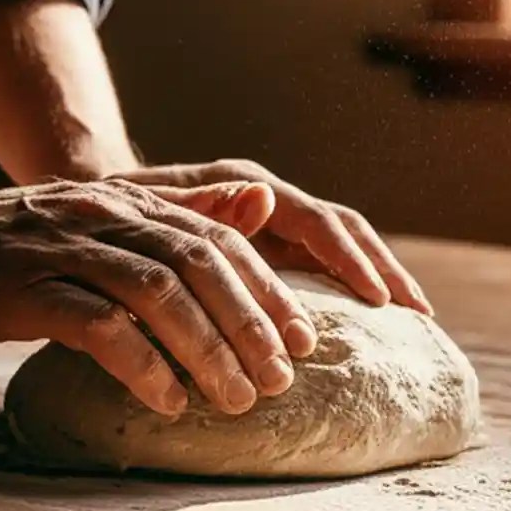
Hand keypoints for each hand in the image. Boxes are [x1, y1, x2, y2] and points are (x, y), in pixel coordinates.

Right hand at [0, 179, 319, 415]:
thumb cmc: (3, 245)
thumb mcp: (88, 225)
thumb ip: (164, 224)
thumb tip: (252, 215)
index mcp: (124, 204)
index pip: (219, 239)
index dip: (267, 288)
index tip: (303, 338)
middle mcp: (102, 217)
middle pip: (201, 264)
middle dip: (252, 323)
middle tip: (282, 380)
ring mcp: (62, 249)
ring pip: (158, 292)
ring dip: (208, 348)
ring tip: (239, 399)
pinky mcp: (23, 288)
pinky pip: (97, 325)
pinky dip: (142, 364)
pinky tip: (167, 401)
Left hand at [105, 160, 432, 314]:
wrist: (91, 214)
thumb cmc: (112, 217)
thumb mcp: (143, 211)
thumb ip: (201, 206)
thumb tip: (265, 199)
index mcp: (241, 187)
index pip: (317, 221)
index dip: (351, 260)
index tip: (379, 300)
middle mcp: (264, 200)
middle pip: (343, 230)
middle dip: (382, 271)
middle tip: (419, 316)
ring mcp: (269, 224)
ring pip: (340, 247)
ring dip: (376, 281)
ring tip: (413, 322)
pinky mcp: (264, 248)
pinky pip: (319, 266)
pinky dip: (349, 290)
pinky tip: (373, 323)